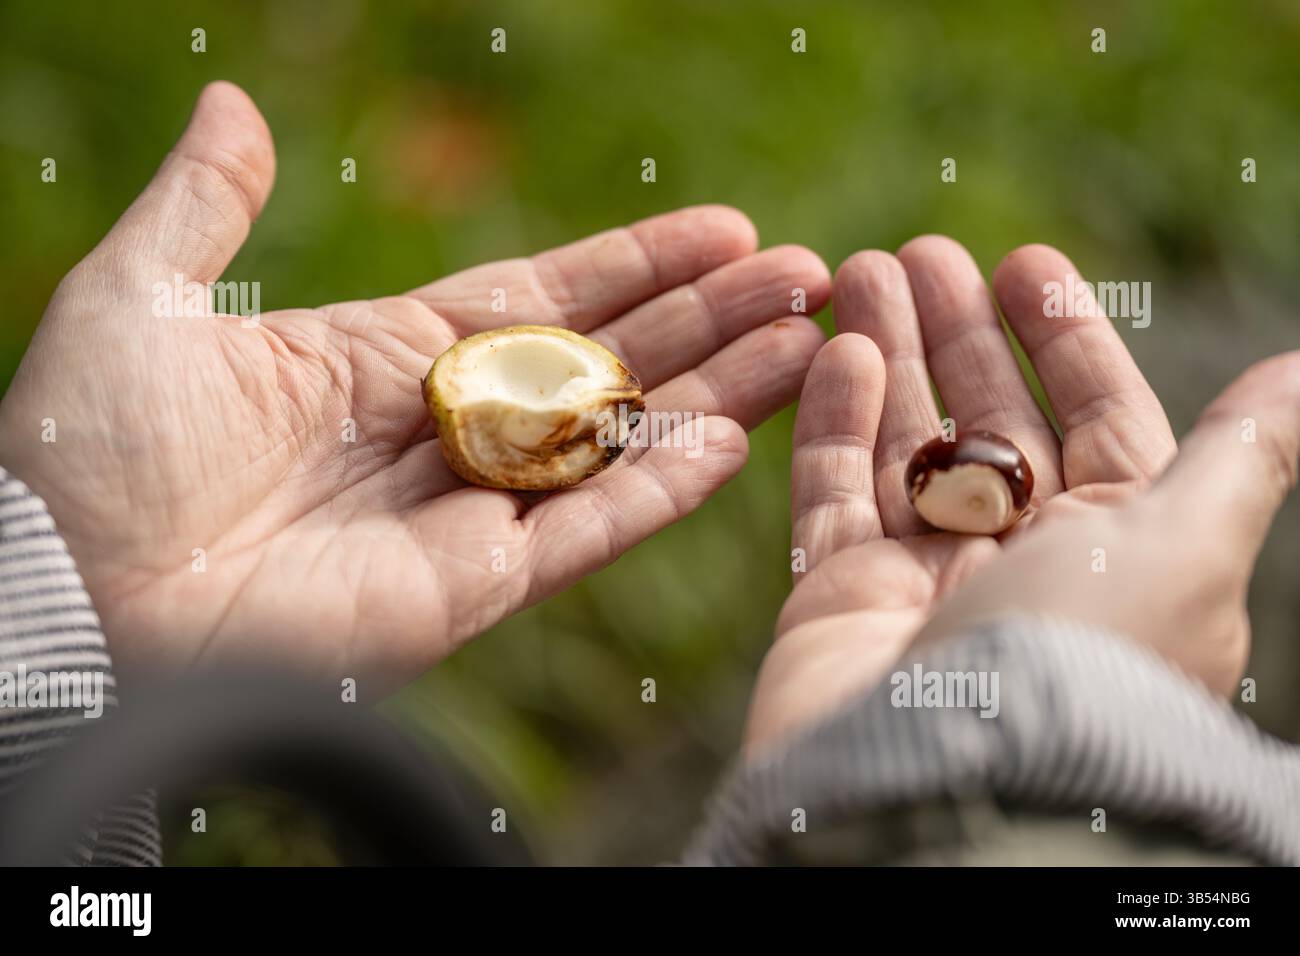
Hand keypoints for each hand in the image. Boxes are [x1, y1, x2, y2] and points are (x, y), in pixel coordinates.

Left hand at [0, 82, 829, 681]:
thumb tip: (235, 105)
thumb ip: (208, 205)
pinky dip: (656, 492)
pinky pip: (583, 534)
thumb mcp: (141, 296)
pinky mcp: (465, 590)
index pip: (544, 300)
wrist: (58, 589)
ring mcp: (462, 513)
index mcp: (384, 356)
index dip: (637, 264)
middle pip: (606, 365)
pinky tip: (733, 441)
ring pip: (615, 444)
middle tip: (804, 278)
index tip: (725, 230)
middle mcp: (443, 432)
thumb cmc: (81, 445)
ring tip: (805, 343)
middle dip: (709, 320)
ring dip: (715, 393)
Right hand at [746, 237, 1299, 752]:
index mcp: (1119, 548)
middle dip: (959, 332)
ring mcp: (925, 579)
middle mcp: (1023, 563)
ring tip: (862, 270)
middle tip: (920, 250)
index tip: (1023, 260)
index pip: (1095, 418)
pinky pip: (835, 491)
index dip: (1065, 337)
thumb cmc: (1081, 658)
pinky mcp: (843, 595)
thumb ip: (1241, 454)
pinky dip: (835, 421)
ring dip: (891, 353)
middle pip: (988, 420)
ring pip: (905, 443)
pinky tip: (842, 350)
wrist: (948, 785)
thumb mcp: (1188, 542)